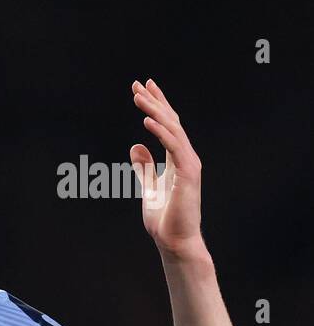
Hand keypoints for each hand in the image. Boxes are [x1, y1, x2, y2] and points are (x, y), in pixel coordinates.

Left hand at [130, 79, 203, 257]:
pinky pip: (174, 148)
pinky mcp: (187, 175)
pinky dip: (161, 132)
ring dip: (155, 111)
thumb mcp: (149, 187)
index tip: (143, 88)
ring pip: (173, 130)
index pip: (167, 126)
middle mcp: (186, 157)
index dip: (156, 106)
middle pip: (171, 122)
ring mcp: (189, 165)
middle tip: (139, 84)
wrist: (174, 241)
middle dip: (155, 101)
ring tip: (139, 97)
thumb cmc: (164, 219)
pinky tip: (146, 121)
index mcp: (177, 159)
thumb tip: (136, 146)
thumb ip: (144, 167)